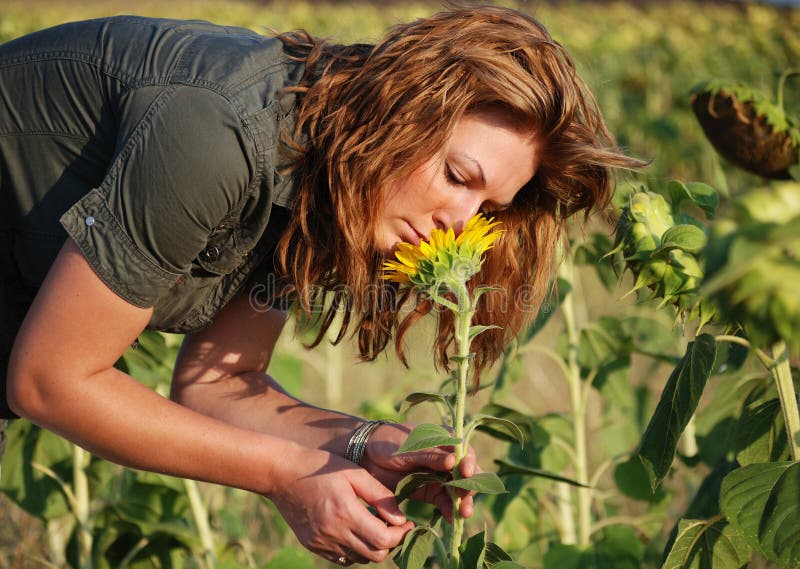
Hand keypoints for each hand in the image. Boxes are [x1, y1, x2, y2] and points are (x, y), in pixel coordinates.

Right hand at [268, 444, 414, 564]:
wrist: (282, 474)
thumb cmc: (321, 467)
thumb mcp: (355, 473)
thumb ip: (380, 496)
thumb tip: (401, 519)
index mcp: (345, 512)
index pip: (384, 540)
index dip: (401, 534)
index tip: (408, 523)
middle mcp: (333, 533)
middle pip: (375, 555)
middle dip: (390, 542)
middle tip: (394, 525)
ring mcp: (321, 543)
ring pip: (359, 559)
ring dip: (372, 546)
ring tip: (373, 525)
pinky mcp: (312, 545)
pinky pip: (342, 558)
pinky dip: (354, 549)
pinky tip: (355, 529)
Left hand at [360, 422, 479, 522]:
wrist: (365, 456)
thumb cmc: (388, 443)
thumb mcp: (409, 447)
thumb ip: (430, 455)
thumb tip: (453, 461)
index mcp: (443, 439)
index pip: (464, 450)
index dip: (469, 461)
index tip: (466, 472)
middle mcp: (445, 458)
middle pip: (465, 473)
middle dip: (468, 486)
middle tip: (466, 497)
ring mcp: (438, 476)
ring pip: (457, 489)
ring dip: (462, 501)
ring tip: (464, 513)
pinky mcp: (429, 491)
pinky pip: (443, 501)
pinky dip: (449, 510)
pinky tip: (451, 518)